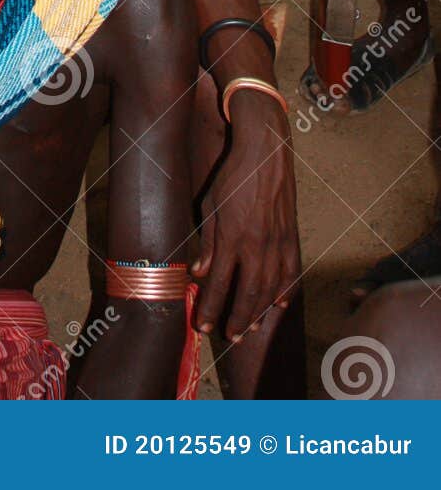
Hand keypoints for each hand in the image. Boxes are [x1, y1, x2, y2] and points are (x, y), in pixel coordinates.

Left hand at [192, 98, 298, 340]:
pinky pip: (291, 272)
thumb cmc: (232, 176)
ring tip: (249, 329)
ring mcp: (278, 242)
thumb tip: (199, 273)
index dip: (211, 308)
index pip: (219, 283)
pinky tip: (279, 305)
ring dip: (260, 313)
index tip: (204, 327)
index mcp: (232, 236)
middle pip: (248, 293)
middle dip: (238, 319)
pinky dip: (285, 292)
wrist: (265, 153)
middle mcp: (257, 244)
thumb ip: (207, 242)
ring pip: (271, 289)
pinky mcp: (292, 236)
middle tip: (229, 338)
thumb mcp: (210, 205)